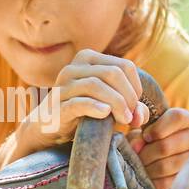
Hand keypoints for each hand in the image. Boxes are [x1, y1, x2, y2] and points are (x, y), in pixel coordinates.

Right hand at [22, 49, 149, 147]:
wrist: (48, 129)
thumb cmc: (82, 114)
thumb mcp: (108, 104)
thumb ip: (129, 107)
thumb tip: (141, 115)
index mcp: (88, 59)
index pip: (124, 66)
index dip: (136, 87)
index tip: (135, 108)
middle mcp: (74, 67)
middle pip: (113, 73)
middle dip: (128, 97)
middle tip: (131, 118)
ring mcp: (63, 85)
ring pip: (96, 85)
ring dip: (116, 104)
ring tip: (123, 121)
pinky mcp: (56, 105)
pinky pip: (79, 102)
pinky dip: (95, 107)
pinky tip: (105, 114)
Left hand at [129, 108, 188, 188]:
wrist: (171, 156)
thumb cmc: (158, 136)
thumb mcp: (150, 127)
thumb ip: (140, 130)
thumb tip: (136, 146)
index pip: (176, 118)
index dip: (157, 128)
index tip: (146, 136)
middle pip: (166, 146)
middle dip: (145, 152)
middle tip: (136, 155)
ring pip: (165, 166)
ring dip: (147, 167)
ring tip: (140, 165)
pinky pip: (167, 182)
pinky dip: (152, 180)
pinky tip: (148, 175)